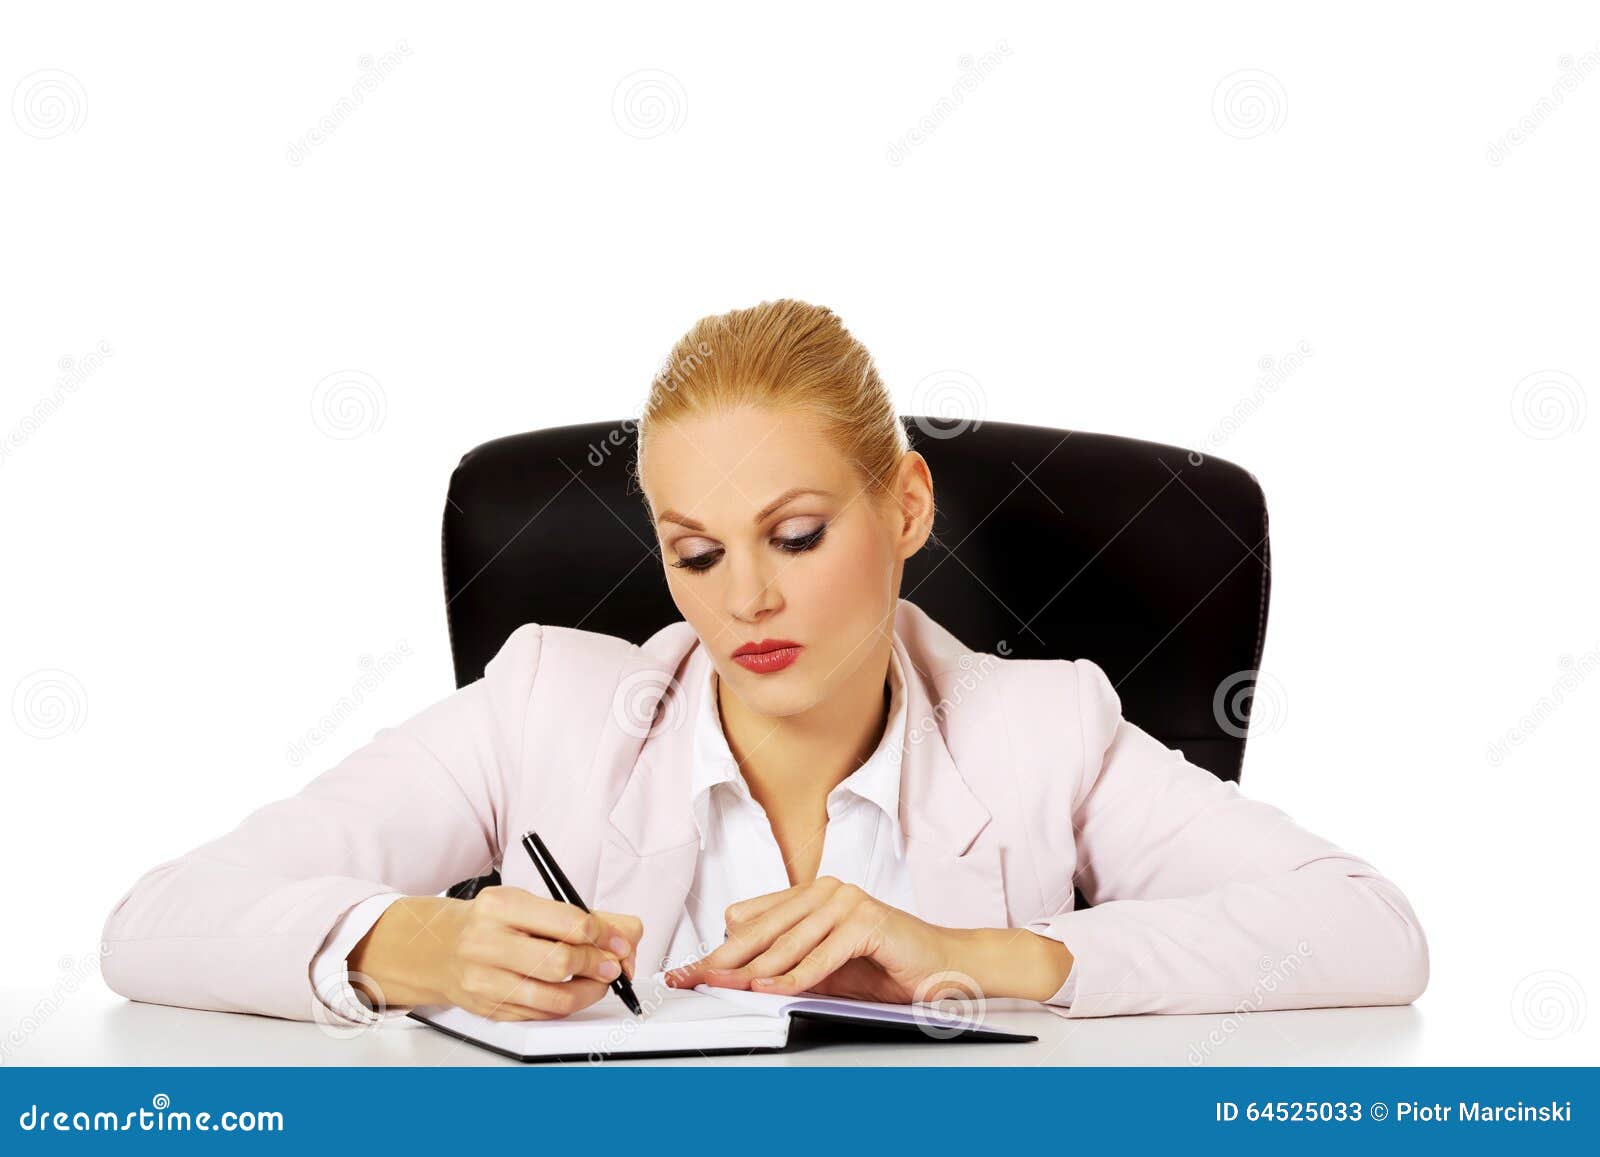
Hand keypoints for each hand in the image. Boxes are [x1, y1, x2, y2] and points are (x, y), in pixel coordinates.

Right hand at [348, 886, 642, 1020]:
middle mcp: (487, 942)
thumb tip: (628, 933)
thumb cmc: (492, 922)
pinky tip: (573, 993)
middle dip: (598, 966)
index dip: (604, 935)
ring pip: (554, 999)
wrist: (439, 948)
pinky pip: (540, 1015)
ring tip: (600, 982)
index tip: (619, 940)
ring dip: (589, 993)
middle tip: (613, 965)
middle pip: (561, 963)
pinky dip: (566, 1006)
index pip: (568, 922)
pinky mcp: (488, 1009)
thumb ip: (580, 916)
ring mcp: (484, 980)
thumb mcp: (529, 904)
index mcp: (502, 905)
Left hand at [664, 876, 964, 1002]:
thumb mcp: (825, 969)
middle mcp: (826, 891)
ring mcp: (847, 902)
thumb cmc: (885, 965)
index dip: (719, 949)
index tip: (689, 971)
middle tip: (694, 979)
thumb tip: (738, 977)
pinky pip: (824, 953)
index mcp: (810, 896)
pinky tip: (774, 988)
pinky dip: (797, 976)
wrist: (942, 964)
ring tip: (726, 987)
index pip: (751, 919)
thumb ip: (787, 967)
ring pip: (789, 942)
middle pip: (762, 929)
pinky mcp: (868, 920)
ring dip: (755, 970)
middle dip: (725, 959)